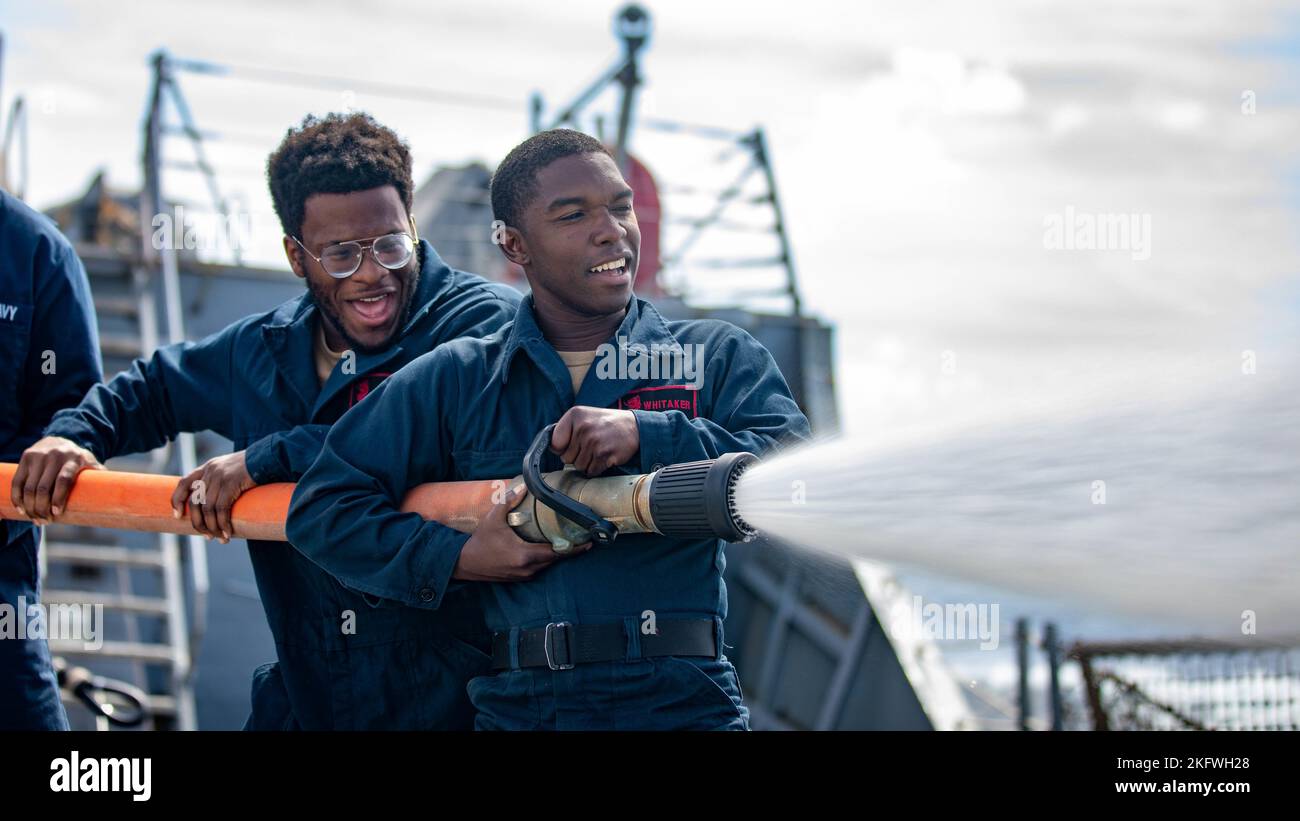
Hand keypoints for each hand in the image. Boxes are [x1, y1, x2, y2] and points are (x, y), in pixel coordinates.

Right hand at [12, 436, 103, 524]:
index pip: (64, 480)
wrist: (60, 440)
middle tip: (45, 521)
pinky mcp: (26, 457)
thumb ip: (102, 478)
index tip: (56, 514)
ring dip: (30, 506)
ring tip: (35, 519)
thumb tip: (119, 499)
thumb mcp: (92, 465)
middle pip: (44, 487)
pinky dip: (17, 497)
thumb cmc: (79, 460)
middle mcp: (55, 456)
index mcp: (75, 458)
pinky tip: (21, 509)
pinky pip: (18, 481)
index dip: (58, 498)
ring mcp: (39, 455)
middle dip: (42, 508)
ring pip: (29, 486)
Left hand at [171, 451, 256, 543]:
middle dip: (198, 523)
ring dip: (213, 527)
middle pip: (195, 502)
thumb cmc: (256, 467)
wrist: (271, 456)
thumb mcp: (234, 470)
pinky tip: (228, 533)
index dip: (177, 500)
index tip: (177, 516)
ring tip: (220, 538)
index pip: (184, 483)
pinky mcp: (231, 483)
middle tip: (207, 536)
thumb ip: (223, 482)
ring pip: (207, 508)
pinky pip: (222, 509)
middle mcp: (211, 470)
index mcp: (209, 467)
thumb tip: (219, 506)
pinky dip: (224, 524)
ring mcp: (220, 476)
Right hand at [452, 484, 589, 581]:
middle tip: (582, 541)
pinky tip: (546, 550)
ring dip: (555, 556)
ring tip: (566, 544)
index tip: (588, 544)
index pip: (556, 552)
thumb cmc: (481, 539)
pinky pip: (537, 569)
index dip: (574, 549)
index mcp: (525, 554)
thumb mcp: (494, 518)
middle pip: (554, 560)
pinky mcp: (518, 578)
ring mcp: (523, 575)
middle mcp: (527, 568)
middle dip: (568, 551)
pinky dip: (544, 560)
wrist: (464, 562)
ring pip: (546, 566)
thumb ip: (509, 501)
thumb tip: (524, 486)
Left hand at [550, 406, 638, 475]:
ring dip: (588, 463)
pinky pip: (591, 471)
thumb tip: (552, 448)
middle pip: (566, 458)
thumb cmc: (607, 423)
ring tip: (598, 450)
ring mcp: (593, 442)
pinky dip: (597, 468)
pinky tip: (604, 456)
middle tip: (591, 446)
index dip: (562, 448)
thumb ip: (567, 429)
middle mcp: (583, 427)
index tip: (572, 445)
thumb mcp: (585, 416)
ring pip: (579, 466)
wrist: (635, 426)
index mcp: (575, 415)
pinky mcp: (604, 455)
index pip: (555, 443)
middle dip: (577, 456)